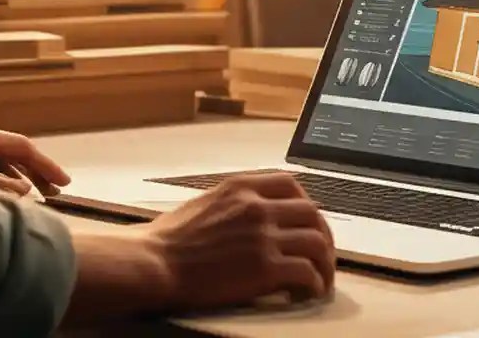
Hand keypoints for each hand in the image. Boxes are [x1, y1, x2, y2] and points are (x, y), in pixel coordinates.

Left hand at [0, 120, 70, 197]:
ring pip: (0, 160)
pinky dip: (2, 179)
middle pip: (14, 152)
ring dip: (20, 178)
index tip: (65, 183)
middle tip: (57, 194)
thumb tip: (25, 191)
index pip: (22, 148)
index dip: (46, 166)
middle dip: (37, 172)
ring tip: (37, 198)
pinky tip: (5, 194)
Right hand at [144, 172, 334, 308]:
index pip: (290, 184)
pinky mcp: (264, 267)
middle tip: (321, 255)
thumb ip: (233, 203)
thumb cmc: (167, 240)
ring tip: (320, 279)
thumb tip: (250, 214)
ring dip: (325, 262)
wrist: (153, 263)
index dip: (305, 204)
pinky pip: (306, 272)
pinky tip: (306, 293)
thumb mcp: (204, 202)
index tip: (306, 222)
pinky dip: (313, 284)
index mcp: (241, 187)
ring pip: (317, 242)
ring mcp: (263, 236)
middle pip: (312, 213)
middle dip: (322, 235)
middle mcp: (257, 206)